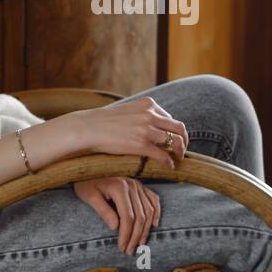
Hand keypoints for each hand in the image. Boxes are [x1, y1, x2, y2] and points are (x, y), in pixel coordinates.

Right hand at [69, 97, 189, 171]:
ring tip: (177, 159)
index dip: (172, 130)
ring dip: (179, 151)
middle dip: (183, 140)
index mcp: (148, 104)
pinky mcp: (141, 144)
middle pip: (179, 128)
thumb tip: (148, 125)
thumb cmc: (103, 122)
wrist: (88, 128)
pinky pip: (163, 155)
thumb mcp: (126, 111)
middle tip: (181, 150)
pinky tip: (169, 167)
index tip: (171, 139)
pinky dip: (169, 162)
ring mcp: (147, 129)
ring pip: (175, 141)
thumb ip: (140, 115)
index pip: (169, 118)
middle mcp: (150, 115)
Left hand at [71, 177, 160, 255]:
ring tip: (140, 243)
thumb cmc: (86, 182)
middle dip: (136, 236)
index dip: (126, 235)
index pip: (128, 217)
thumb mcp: (89, 196)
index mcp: (119, 188)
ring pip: (148, 210)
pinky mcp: (140, 185)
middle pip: (140, 216)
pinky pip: (153, 199)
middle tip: (130, 251)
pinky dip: (156, 212)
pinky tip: (154, 225)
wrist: (88, 167)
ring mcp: (138, 184)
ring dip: (146, 229)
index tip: (122, 247)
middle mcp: (132, 185)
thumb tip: (115, 228)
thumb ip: (103, 211)